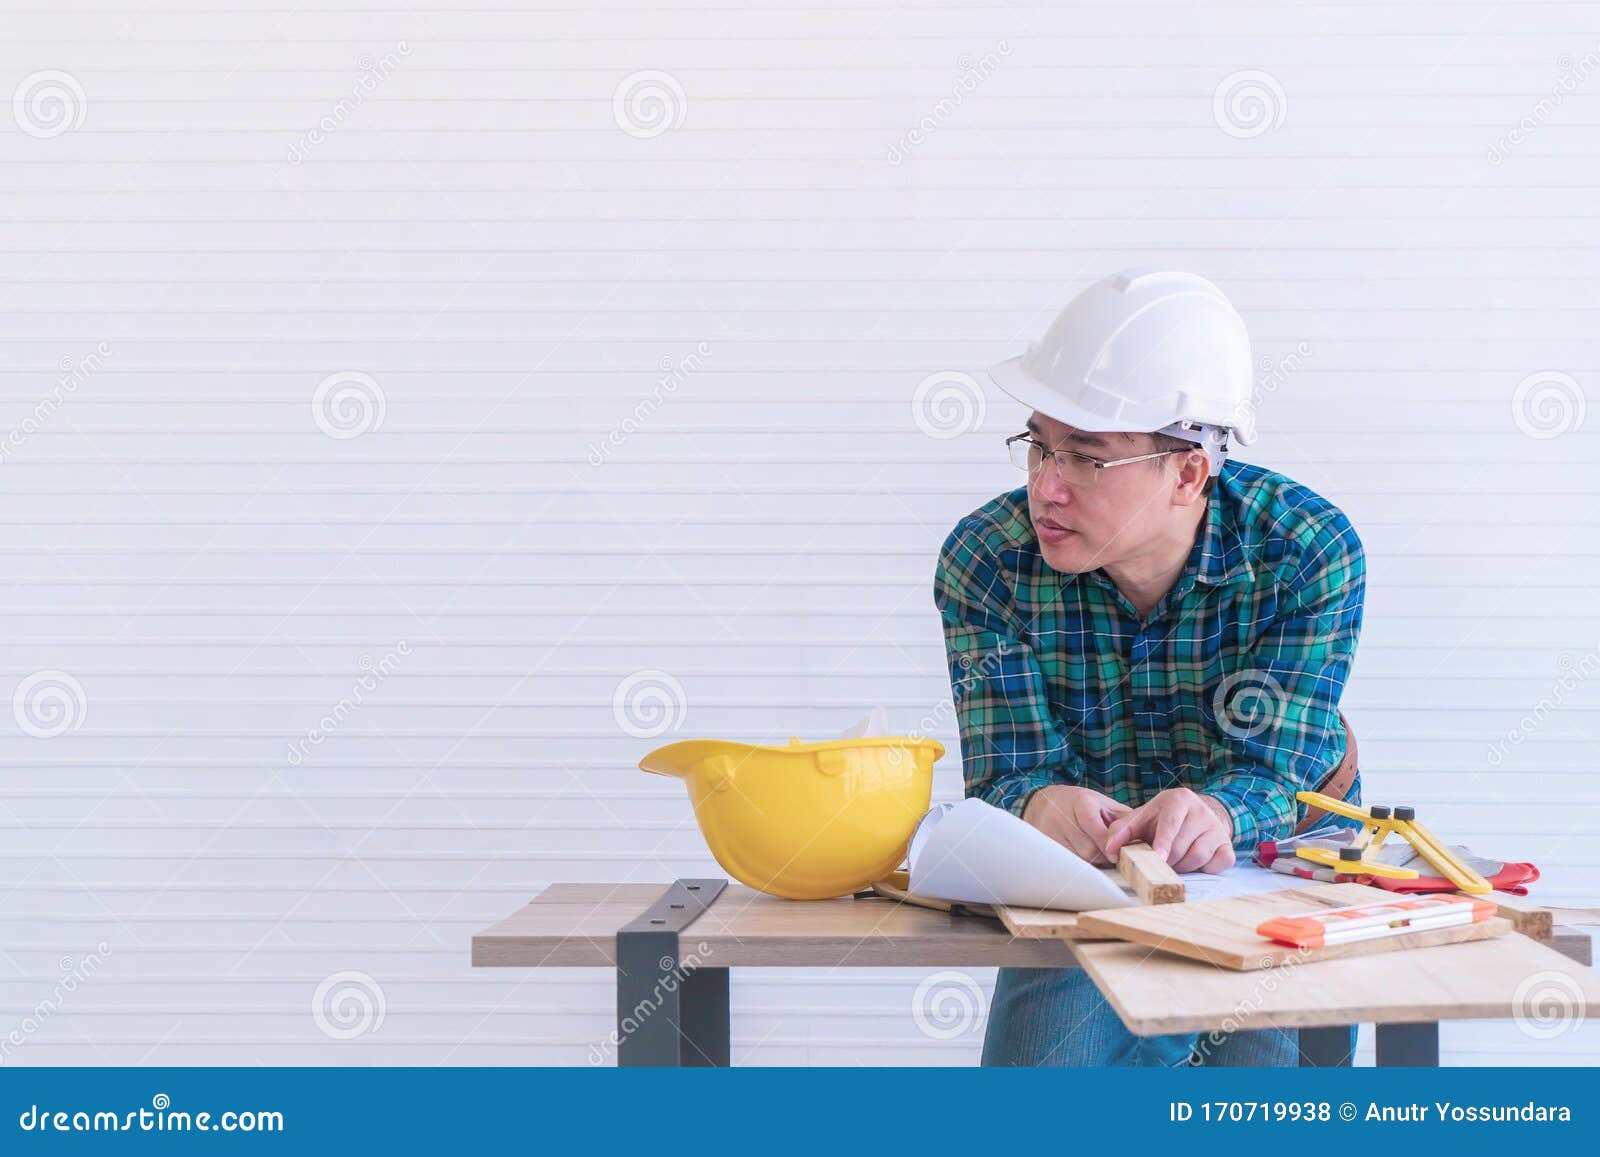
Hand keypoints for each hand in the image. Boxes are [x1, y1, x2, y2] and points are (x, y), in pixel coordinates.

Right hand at [1022, 785, 1131, 864]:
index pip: (1094, 827)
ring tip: (1100, 856)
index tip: (1116, 857)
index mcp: (1081, 802)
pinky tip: (1086, 858)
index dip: (1106, 844)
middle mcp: (1063, 817)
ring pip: (1079, 859)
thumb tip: (1145, 838)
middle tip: (1114, 859)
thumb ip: (1124, 820)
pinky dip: (1080, 864)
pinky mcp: (1047, 847)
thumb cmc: (1083, 804)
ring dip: (1093, 862)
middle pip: (1088, 848)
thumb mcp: (1104, 804)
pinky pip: (1068, 863)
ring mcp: (1052, 833)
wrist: (1048, 803)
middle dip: (1104, 856)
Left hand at [1103, 787, 1235, 873]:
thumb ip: (1121, 831)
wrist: (1197, 814)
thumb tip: (1109, 851)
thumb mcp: (1142, 817)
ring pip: (1198, 857)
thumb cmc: (1163, 818)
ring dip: (1181, 866)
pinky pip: (1217, 864)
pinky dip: (1204, 869)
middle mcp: (1201, 811)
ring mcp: (1217, 829)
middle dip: (1165, 860)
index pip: (1170, 823)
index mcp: (1179, 799)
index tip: (1158, 858)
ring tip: (1173, 860)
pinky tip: (1194, 862)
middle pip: (1181, 846)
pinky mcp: (1227, 846)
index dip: (1163, 842)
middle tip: (1157, 861)